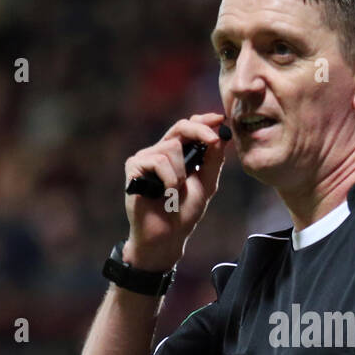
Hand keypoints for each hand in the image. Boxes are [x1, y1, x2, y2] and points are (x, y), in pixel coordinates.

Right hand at [122, 112, 228, 269]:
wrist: (167, 236)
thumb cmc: (184, 212)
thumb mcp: (206, 184)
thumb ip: (213, 160)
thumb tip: (220, 136)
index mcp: (177, 154)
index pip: (189, 128)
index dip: (204, 121)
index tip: (220, 119)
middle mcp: (160, 151)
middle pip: (180, 127)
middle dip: (200, 131)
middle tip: (214, 140)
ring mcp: (146, 158)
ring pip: (172, 147)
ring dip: (181, 173)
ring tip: (175, 191)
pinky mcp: (134, 167)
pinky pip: (159, 161)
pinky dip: (169, 180)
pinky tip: (164, 194)